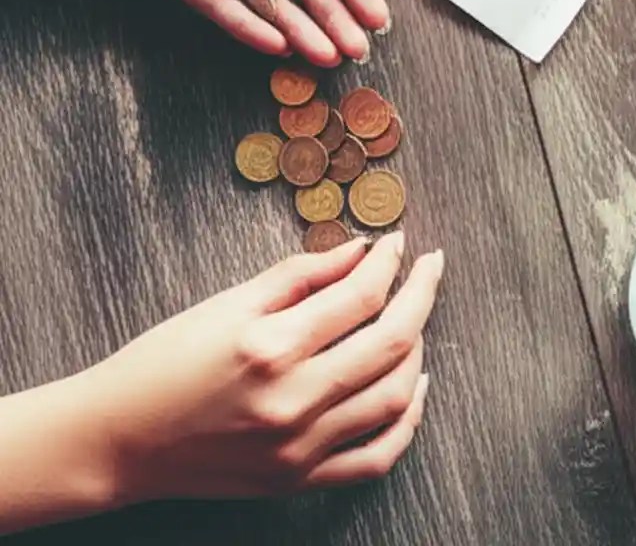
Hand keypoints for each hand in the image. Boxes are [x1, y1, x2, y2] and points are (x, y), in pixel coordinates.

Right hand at [87, 232, 439, 500]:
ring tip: (413, 323)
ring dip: (417, 352)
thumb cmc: (163, 363)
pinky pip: (377, 458)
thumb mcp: (226, 304)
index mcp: (270, 348)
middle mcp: (292, 400)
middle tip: (430, 269)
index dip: (390, 263)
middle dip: (421, 297)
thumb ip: (299, 275)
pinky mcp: (299, 479)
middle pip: (391, 342)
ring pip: (395, 396)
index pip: (359, 296)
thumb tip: (360, 251)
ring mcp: (300, 447)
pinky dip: (407, 421)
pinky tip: (413, 388)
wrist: (116, 440)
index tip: (399, 244)